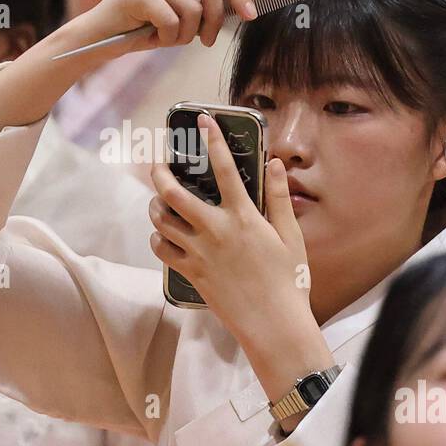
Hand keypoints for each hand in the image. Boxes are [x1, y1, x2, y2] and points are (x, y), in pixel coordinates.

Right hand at [79, 0, 255, 57]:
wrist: (101, 35)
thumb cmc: (142, 24)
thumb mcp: (179, 9)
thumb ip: (202, 2)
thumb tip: (240, 8)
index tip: (251, 15)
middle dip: (214, 21)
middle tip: (207, 41)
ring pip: (192, 10)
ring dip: (184, 35)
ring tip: (167, 37)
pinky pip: (172, 22)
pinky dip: (167, 39)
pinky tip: (152, 37)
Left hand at [148, 115, 329, 399]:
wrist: (272, 324)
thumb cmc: (287, 281)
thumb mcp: (290, 236)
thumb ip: (277, 198)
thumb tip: (275, 165)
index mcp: (243, 217)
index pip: (224, 169)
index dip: (213, 141)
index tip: (204, 121)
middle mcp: (215, 231)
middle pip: (174, 193)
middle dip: (160, 172)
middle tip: (158, 163)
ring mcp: (199, 253)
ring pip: (162, 220)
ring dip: (156, 205)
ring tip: (158, 198)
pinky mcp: (190, 273)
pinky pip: (162, 250)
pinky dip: (158, 238)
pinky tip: (164, 234)